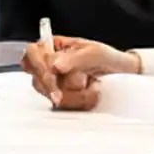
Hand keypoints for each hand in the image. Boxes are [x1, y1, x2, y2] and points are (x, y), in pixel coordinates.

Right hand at [20, 35, 141, 110]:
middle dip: (60, 85)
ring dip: (74, 94)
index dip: (40, 66)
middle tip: (80, 83)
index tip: (53, 74)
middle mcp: (50, 65)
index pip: (32, 54)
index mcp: (53, 47)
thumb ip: (75, 58)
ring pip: (50, 95)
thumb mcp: (94, 52)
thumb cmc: (106, 57)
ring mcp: (55, 83)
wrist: (122, 73)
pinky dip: (79, 101)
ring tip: (92, 85)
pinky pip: (62, 106)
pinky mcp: (63, 98)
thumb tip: (55, 65)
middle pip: (37, 79)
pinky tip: (90, 94)